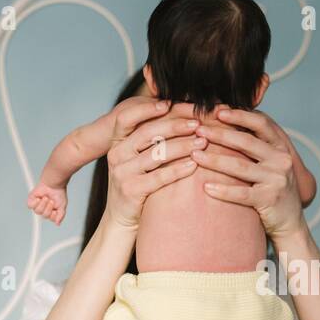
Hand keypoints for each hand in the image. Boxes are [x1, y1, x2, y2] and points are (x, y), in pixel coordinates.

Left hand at [27, 181, 67, 224]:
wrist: (53, 183)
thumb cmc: (58, 192)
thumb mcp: (62, 206)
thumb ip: (60, 215)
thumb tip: (57, 223)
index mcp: (52, 211)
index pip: (51, 218)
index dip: (53, 215)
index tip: (55, 210)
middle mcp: (44, 209)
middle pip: (44, 215)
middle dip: (48, 208)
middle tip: (51, 201)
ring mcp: (38, 205)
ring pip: (37, 211)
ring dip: (42, 204)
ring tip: (45, 198)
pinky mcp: (31, 200)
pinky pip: (30, 206)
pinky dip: (35, 202)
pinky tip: (39, 198)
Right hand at [102, 101, 203, 229]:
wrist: (122, 217)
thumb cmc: (137, 182)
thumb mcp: (137, 157)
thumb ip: (150, 137)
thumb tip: (176, 110)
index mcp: (117, 141)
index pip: (127, 117)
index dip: (147, 108)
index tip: (170, 103)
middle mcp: (116, 154)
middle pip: (147, 132)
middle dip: (175, 125)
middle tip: (198, 123)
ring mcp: (122, 173)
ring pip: (156, 153)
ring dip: (183, 146)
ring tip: (202, 142)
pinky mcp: (131, 190)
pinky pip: (160, 177)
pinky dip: (179, 169)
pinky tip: (194, 164)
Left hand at [192, 106, 308, 242]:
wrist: (290, 223)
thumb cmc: (272, 189)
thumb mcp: (269, 164)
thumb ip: (255, 146)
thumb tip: (225, 122)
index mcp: (281, 147)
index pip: (261, 124)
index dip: (239, 115)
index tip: (217, 111)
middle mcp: (282, 160)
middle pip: (247, 142)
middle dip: (220, 134)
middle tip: (198, 130)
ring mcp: (277, 180)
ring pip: (241, 166)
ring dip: (215, 160)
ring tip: (195, 155)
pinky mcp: (270, 199)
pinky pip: (242, 193)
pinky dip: (223, 190)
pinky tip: (206, 187)